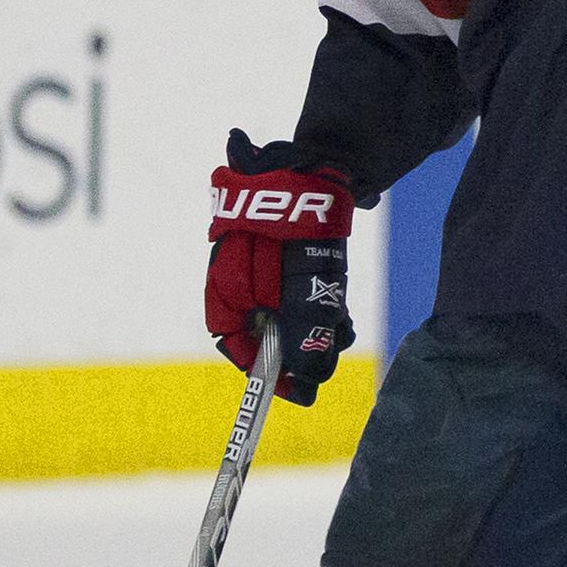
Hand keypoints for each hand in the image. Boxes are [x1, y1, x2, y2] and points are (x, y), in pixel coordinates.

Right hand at [204, 130, 355, 404]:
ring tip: (341, 324)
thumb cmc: (297, 236)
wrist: (311, 174)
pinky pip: (301, 296)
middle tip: (333, 348)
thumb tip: (311, 382)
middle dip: (303, 351)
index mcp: (225, 296)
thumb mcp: (302, 297)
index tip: (302, 392)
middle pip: (268, 338)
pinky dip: (321, 307)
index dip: (269, 376)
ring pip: (289, 319)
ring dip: (317, 329)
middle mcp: (239, 287)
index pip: (239, 350)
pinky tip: (341, 309)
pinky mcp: (287, 261)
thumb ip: (303, 340)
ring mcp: (262, 272)